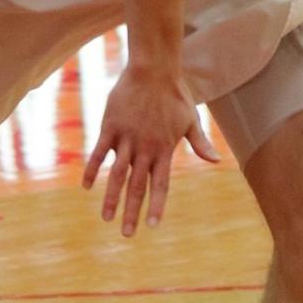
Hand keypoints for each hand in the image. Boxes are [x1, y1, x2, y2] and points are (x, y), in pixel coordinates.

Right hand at [82, 64, 219, 236]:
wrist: (154, 68)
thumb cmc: (175, 94)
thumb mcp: (191, 120)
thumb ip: (200, 143)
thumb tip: (217, 161)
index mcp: (164, 149)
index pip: (160, 184)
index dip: (156, 206)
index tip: (152, 226)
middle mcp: (145, 147)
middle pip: (137, 186)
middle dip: (131, 211)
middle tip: (127, 234)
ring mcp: (126, 137)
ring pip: (116, 174)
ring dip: (111, 198)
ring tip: (106, 218)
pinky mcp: (111, 126)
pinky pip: (99, 153)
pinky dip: (92, 170)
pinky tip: (86, 186)